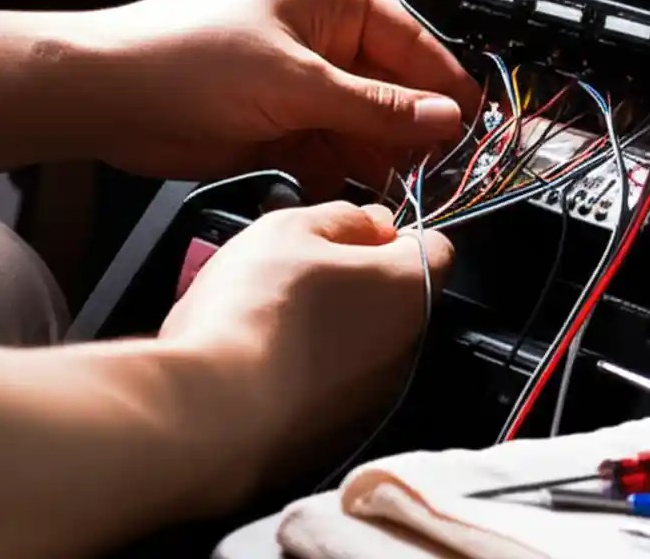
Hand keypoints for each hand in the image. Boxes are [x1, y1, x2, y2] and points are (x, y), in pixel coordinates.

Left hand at [66, 0, 477, 192]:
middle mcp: (317, 40)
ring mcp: (295, 85)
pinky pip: (324, 151)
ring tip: (399, 192)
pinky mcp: (273, 126)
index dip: (442, 85)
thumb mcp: (297, 83)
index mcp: (329, 1)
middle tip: (440, 173)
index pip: (408, 41)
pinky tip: (348, 194)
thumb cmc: (187, 60)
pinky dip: (335, 173)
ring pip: (357, 126)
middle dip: (410, 131)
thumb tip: (442, 116)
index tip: (473, 127)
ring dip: (374, 159)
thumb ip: (375, 107)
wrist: (109, 99)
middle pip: (387, 89)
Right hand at [158, 201, 453, 489]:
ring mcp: (375, 397)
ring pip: (363, 345)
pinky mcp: (341, 433)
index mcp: (408, 288)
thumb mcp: (290, 229)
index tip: (351, 233)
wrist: (215, 410)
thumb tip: (373, 223)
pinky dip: (309, 371)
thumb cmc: (256, 309)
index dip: (392, 234)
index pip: (433, 247)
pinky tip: (264, 362)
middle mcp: (406, 347)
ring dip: (331, 328)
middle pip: (396, 298)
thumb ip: (343, 217)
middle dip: (356, 281)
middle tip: (297, 271)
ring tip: (272, 319)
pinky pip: (334, 387)